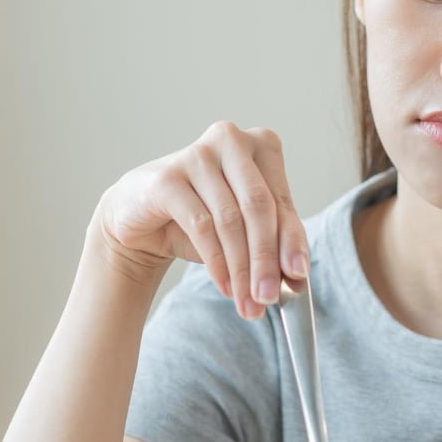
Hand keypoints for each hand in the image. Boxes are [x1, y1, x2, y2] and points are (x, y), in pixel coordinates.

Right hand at [95, 121, 309, 319]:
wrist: (143, 217)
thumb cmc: (201, 218)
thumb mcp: (245, 231)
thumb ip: (273, 246)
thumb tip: (298, 278)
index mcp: (261, 144)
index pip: (282, 201)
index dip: (292, 242)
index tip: (298, 276)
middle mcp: (230, 140)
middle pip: (258, 207)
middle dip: (265, 259)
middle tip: (267, 297)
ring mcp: (197, 155)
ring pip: (229, 219)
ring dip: (241, 268)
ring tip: (246, 301)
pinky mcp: (168, 178)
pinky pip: (201, 225)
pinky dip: (216, 262)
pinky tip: (224, 285)